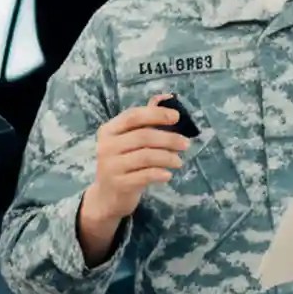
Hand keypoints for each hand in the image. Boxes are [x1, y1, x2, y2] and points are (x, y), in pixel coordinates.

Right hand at [82, 94, 190, 232]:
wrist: (107, 196)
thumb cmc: (123, 162)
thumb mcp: (130, 139)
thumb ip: (147, 119)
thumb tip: (166, 97)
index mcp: (109, 130)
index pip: (133, 116)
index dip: (156, 114)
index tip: (176, 117)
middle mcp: (106, 146)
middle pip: (143, 136)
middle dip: (168, 139)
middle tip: (186, 144)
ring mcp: (111, 166)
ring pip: (146, 156)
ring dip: (167, 157)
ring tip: (179, 161)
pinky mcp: (118, 184)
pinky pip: (144, 176)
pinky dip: (159, 173)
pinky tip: (168, 174)